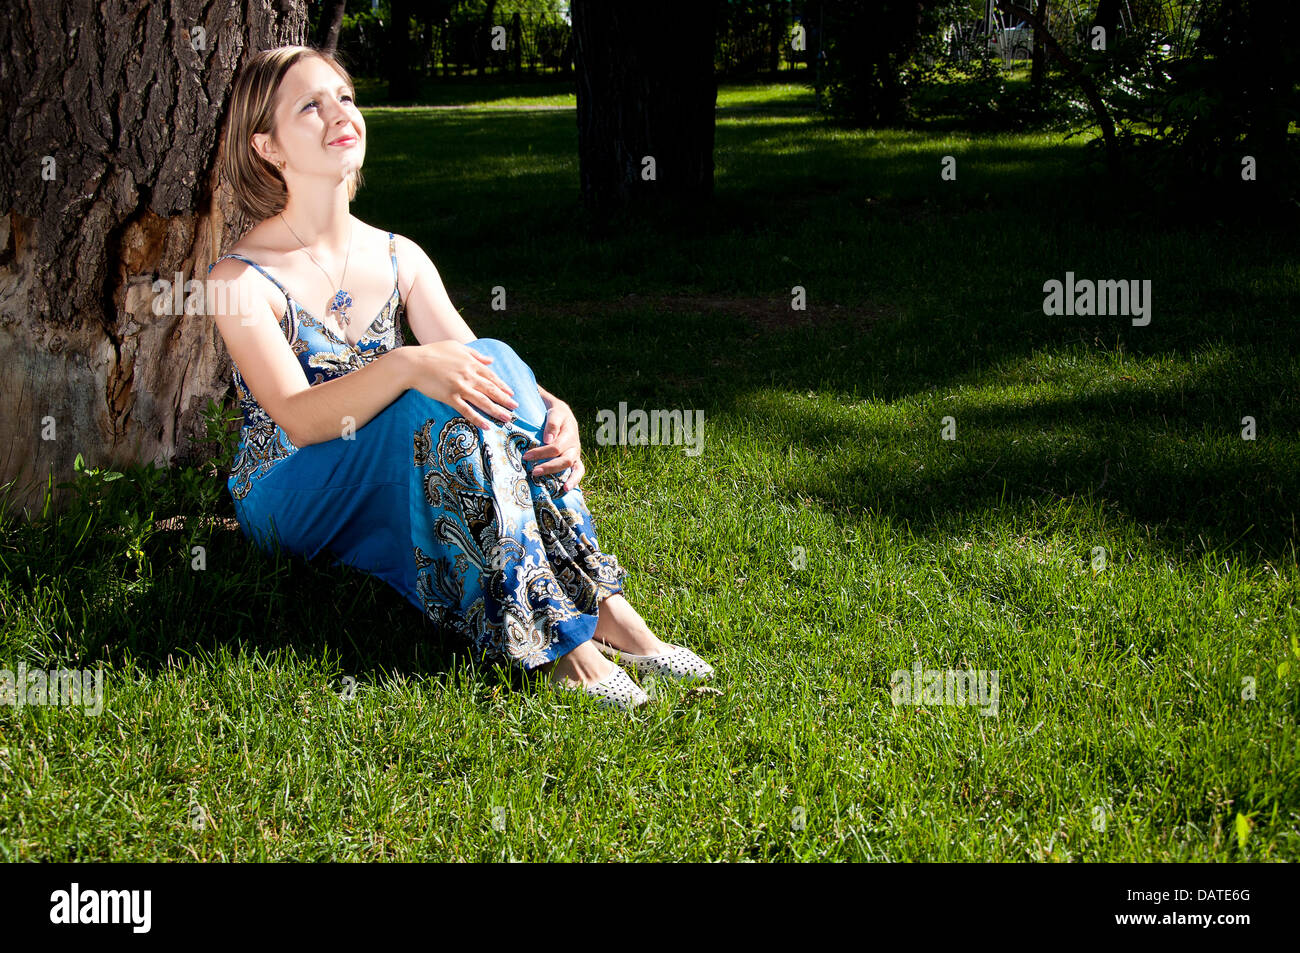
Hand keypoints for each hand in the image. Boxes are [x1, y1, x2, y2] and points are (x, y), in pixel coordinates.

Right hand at [403, 340, 517, 429]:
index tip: (511, 393)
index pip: (491, 376)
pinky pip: (466, 411)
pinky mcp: (449, 397)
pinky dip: (477, 419)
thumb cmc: (432, 352)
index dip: (502, 386)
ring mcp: (460, 387)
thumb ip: (475, 354)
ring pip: (483, 401)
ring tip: (507, 418)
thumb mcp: (456, 347)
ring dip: (496, 411)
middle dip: (505, 400)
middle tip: (515, 408)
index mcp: (471, 363)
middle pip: (491, 390)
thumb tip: (490, 360)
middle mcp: (468, 376)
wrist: (413, 363)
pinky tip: (486, 426)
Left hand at [523, 397, 583, 491]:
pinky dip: (574, 480)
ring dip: (567, 478)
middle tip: (534, 472)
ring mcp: (575, 454)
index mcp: (570, 434)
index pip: (555, 447)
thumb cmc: (556, 412)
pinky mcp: (574, 460)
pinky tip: (566, 490)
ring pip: (574, 468)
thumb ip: (552, 424)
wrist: (562, 413)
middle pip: (565, 460)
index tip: (526, 456)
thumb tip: (548, 440)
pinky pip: (578, 471)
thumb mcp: (555, 412)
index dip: (541, 453)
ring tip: (562, 489)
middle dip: (549, 467)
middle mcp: (574, 446)